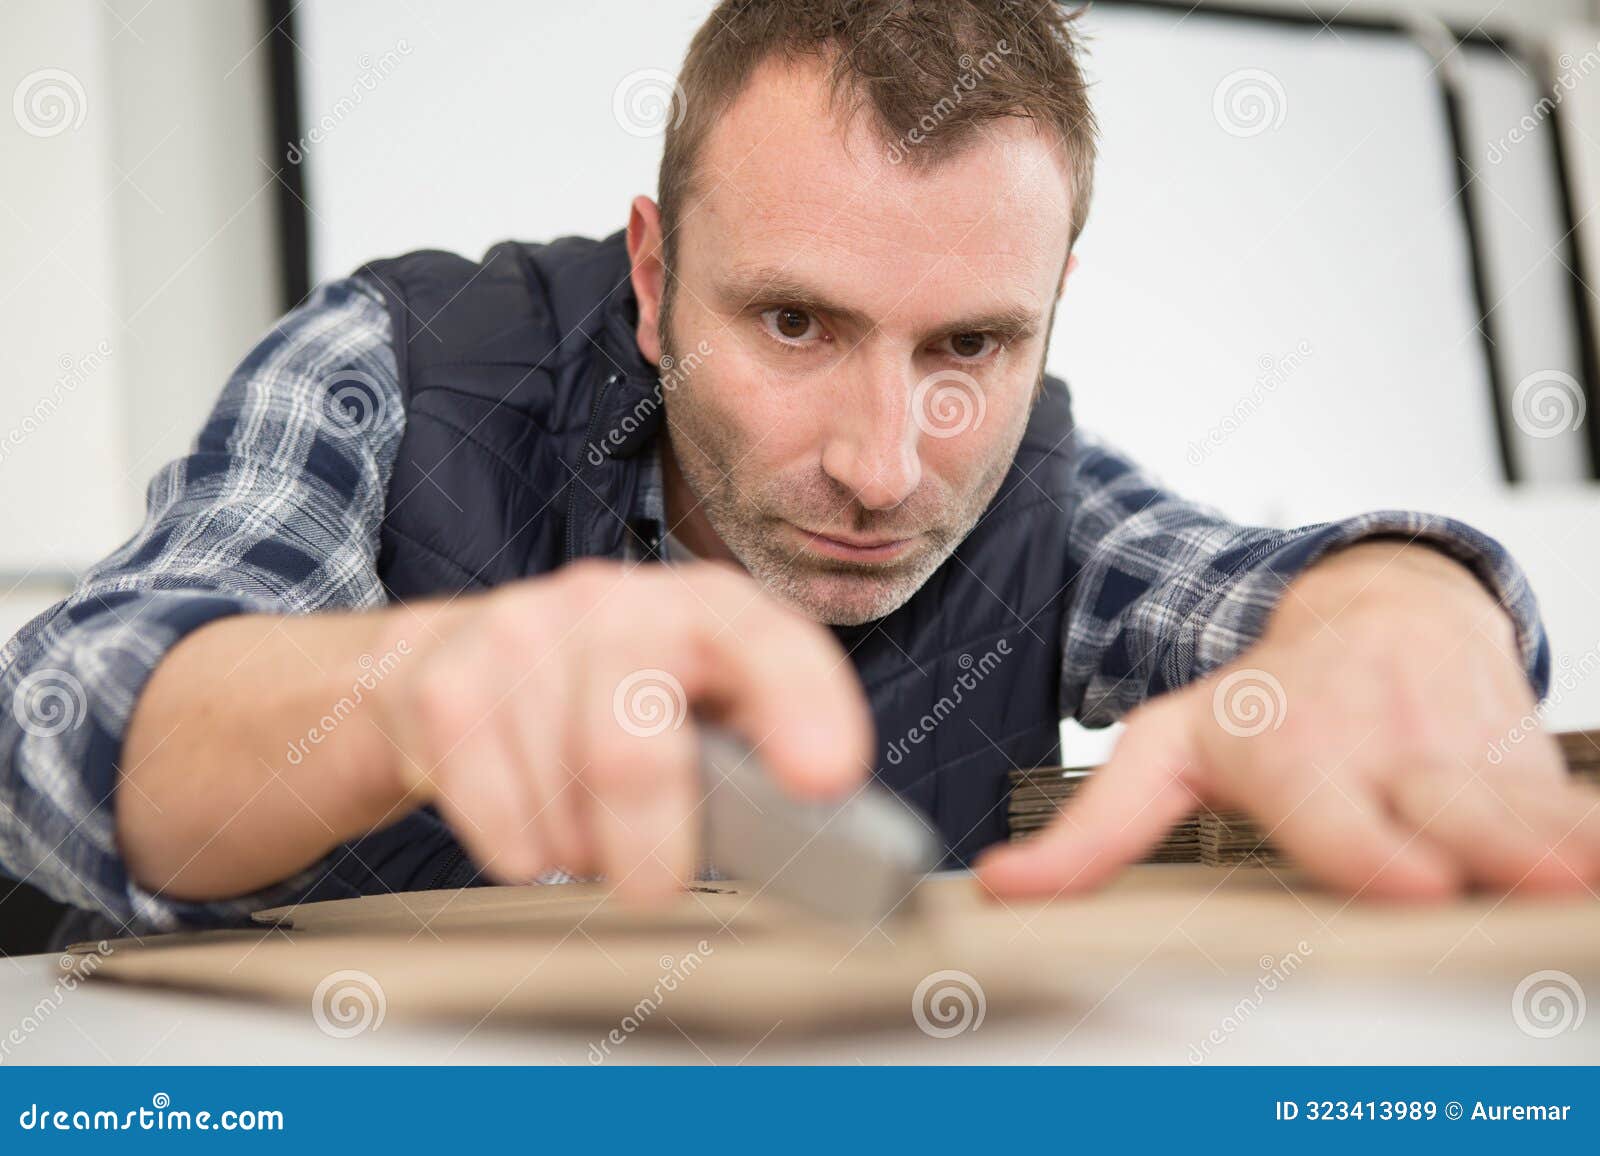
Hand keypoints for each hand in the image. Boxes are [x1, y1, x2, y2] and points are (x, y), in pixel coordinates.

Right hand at [374, 559, 871, 896]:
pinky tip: (532, 817)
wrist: (457, 655)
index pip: (767, 642)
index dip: (802, 706)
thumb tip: (818, 845)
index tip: (823, 779)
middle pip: (633, 750)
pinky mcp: (444, 682)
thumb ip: (756, 761)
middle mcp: (615, 602)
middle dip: (651, 846)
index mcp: (707, 606)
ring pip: (561, 802)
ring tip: (590, 825)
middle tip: (653, 887)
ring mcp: (521, 633)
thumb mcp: (702, 709)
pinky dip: (522, 849)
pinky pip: (497, 817)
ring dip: (582, 848)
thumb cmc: (616, 701)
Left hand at [978, 542, 1599, 899]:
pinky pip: (1571, 807)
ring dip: (1556, 843)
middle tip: (1531, 877)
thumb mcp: (1169, 748)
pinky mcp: (1531, 761)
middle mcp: (1389, 750)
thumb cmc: (1266, 697)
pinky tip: (1588, 868)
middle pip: (1454, 815)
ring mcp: (1468, 753)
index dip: (1368, 846)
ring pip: (1530, 812)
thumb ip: (1095, 829)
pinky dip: (1583, 833)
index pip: (1332, 810)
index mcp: (1294, 750)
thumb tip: (1001, 893)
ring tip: (1575, 876)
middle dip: (1493, 847)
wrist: (1381, 612)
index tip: (1408, 878)